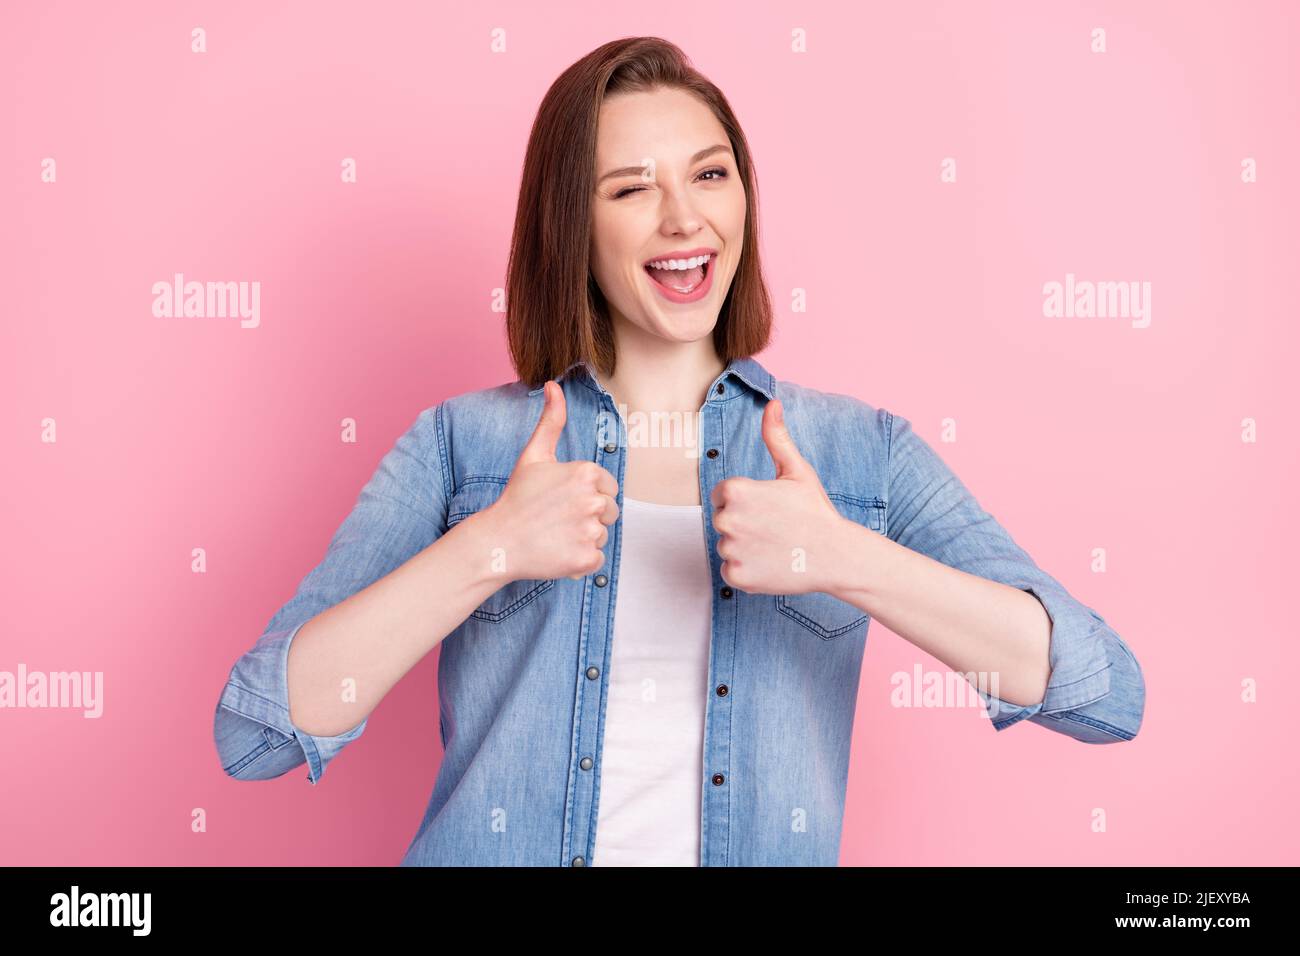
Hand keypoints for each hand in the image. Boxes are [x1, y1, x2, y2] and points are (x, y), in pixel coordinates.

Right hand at [472, 381, 619, 582]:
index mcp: (587, 473)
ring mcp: (590, 530)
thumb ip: (551, 420)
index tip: (561, 500)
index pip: (608, 488)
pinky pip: (596, 559)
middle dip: (588, 516)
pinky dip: (580, 560)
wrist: (498, 541)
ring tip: (555, 535)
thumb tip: (554, 385)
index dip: (586, 495)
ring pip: (601, 535)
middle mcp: (593, 500)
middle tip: (557, 518)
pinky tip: (557, 551)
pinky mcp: (586, 558)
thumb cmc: (517, 497)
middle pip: (609, 512)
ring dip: (583, 538)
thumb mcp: (534, 455)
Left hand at [710, 398, 847, 595]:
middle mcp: (727, 519)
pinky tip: (771, 563)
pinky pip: (730, 570)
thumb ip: (776, 437)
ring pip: (726, 546)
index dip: (746, 501)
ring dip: (745, 547)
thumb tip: (772, 403)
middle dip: (743, 523)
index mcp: (736, 490)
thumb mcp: (797, 470)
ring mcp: (731, 549)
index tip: (769, 507)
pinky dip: (747, 569)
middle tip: (775, 527)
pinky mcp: (736, 576)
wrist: (835, 554)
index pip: (723, 494)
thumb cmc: (816, 511)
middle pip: (723, 520)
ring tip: (775, 546)